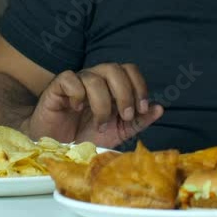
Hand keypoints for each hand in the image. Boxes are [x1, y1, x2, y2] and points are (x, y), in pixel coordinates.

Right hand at [27, 63, 163, 147]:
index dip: (139, 86)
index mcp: (112, 85)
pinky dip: (78, 95)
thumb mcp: (117, 132)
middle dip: (124, 94)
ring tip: (100, 124)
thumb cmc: (87, 137)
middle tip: (124, 116)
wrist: (57, 148)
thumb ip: (138, 121)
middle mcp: (96, 79)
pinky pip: (70, 79)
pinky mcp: (57, 87)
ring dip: (102, 104)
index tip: (140, 109)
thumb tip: (160, 108)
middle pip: (114, 68)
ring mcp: (77, 81)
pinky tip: (77, 110)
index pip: (130, 70)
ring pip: (94, 77)